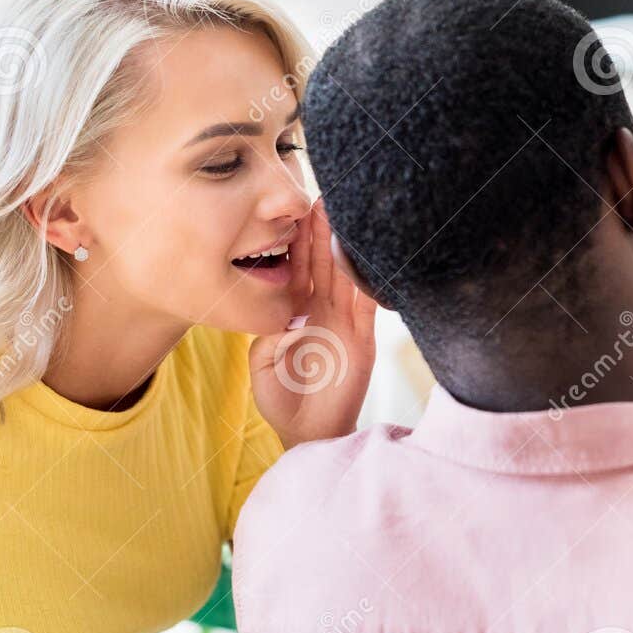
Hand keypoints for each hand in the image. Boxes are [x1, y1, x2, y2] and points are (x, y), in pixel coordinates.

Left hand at [248, 203, 376, 448]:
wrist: (309, 435)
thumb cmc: (282, 402)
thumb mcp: (262, 365)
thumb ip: (268, 337)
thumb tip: (289, 318)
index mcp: (296, 313)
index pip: (299, 268)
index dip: (300, 240)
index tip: (300, 209)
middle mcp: (322, 311)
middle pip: (325, 263)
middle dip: (324, 230)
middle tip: (326, 197)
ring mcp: (344, 322)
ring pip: (347, 276)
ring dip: (346, 248)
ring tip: (346, 216)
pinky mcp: (364, 338)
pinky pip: (369, 304)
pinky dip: (370, 280)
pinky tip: (370, 256)